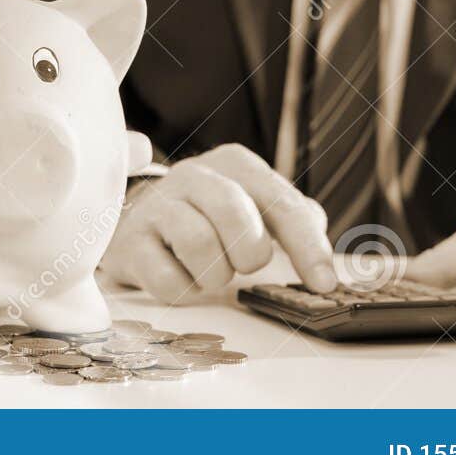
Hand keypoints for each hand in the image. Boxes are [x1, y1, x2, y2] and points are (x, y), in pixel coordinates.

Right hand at [104, 144, 337, 302]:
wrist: (136, 222)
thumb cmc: (208, 217)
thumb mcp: (254, 205)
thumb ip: (294, 220)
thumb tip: (324, 258)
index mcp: (235, 164)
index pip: (281, 203)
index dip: (307, 247)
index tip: (325, 284)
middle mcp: (193, 174)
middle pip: (235, 214)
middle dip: (249, 253)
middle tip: (243, 265)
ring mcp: (157, 205)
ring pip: (198, 244)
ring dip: (214, 274)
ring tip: (209, 272)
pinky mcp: (131, 241)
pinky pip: (167, 278)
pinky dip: (184, 290)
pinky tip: (182, 277)